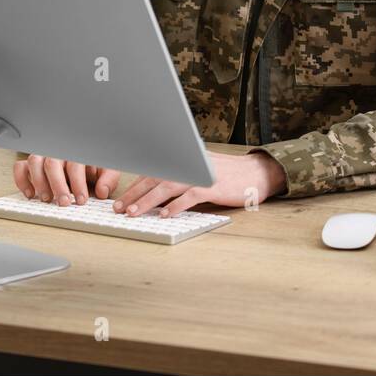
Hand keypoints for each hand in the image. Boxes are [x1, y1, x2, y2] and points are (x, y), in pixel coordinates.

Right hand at [12, 155, 121, 205]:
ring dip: (39, 181)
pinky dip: (22, 180)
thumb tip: (102, 191)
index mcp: (78, 152)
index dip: (78, 183)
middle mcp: (59, 152)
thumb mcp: (106, 169)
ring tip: (47, 199)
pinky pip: (20, 167)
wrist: (84, 159)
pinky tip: (30, 194)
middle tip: (63, 203)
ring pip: (34, 162)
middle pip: (52, 163)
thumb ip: (108, 179)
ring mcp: (44, 156)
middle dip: (58, 185)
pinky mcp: (32, 164)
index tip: (81, 199)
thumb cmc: (92, 166)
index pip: (75, 164)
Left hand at [112, 147, 286, 217]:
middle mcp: (189, 164)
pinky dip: (176, 205)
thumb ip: (183, 177)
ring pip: (167, 186)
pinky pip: (189, 196)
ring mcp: (200, 175)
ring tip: (133, 212)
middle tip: (119, 208)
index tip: (122, 198)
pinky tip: (165, 215)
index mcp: (184, 160)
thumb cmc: (229, 175)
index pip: (154, 171)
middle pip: (155, 178)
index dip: (136, 184)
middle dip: (134, 193)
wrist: (256, 173)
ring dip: (148, 200)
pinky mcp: (212, 186)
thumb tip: (159, 192)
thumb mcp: (201, 170)